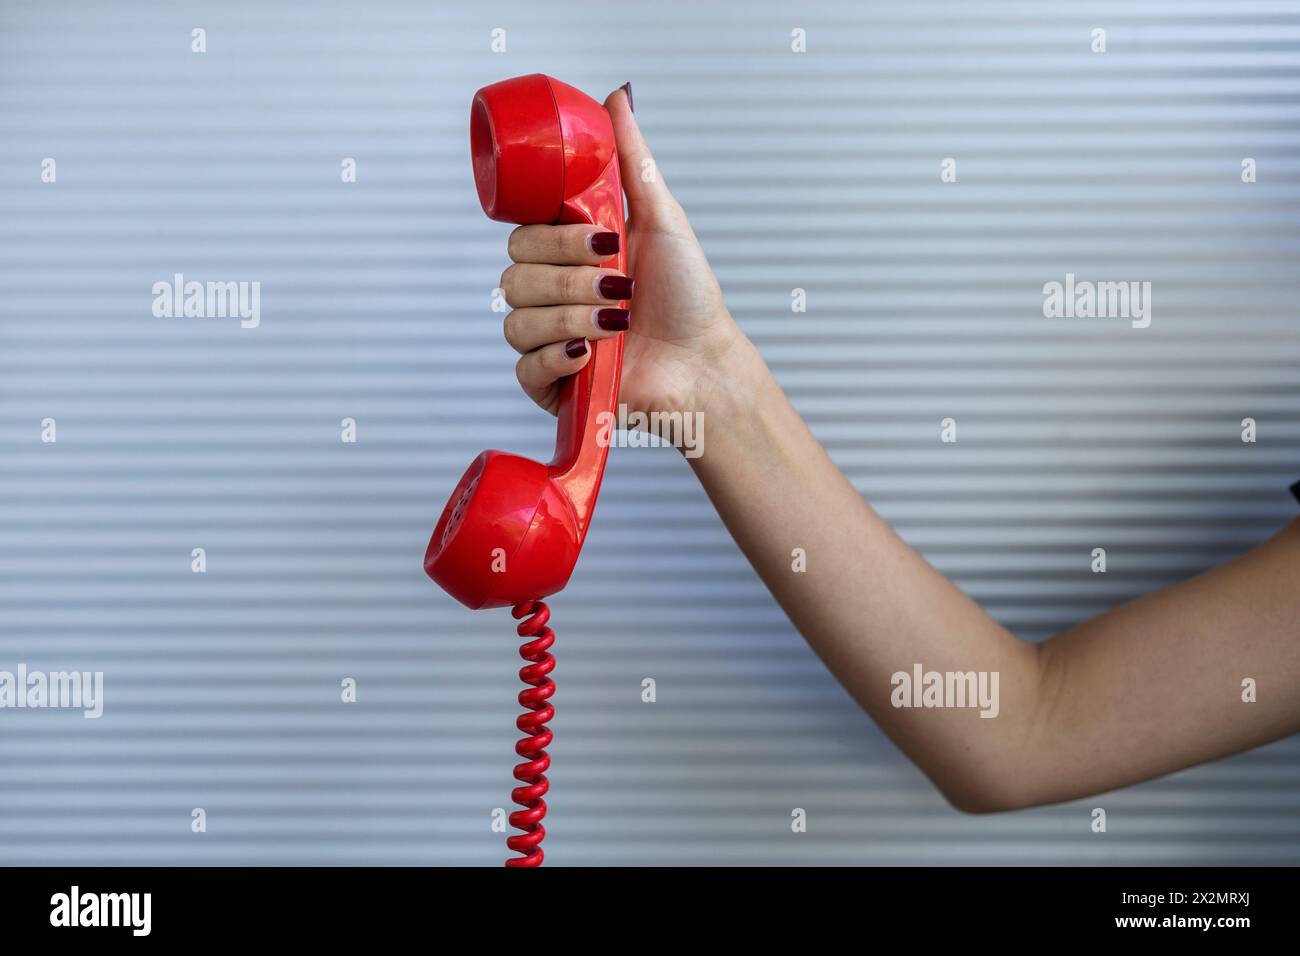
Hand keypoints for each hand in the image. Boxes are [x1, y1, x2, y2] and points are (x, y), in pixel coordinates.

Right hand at [499, 84, 742, 425]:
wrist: (704, 362)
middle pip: (514, 275)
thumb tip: (617, 97)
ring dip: (572, 317)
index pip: (524, 235)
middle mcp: (551, 296)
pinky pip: (523, 366)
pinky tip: (590, 354)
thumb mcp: (661, 219)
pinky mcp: (550, 386)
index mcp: (566, 256)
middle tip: (618, 283)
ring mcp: (547, 341)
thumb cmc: (688, 296)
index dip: (555, 237)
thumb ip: (631, 161)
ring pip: (517, 319)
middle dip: (570, 279)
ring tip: (618, 321)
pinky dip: (556, 357)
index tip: (604, 240)